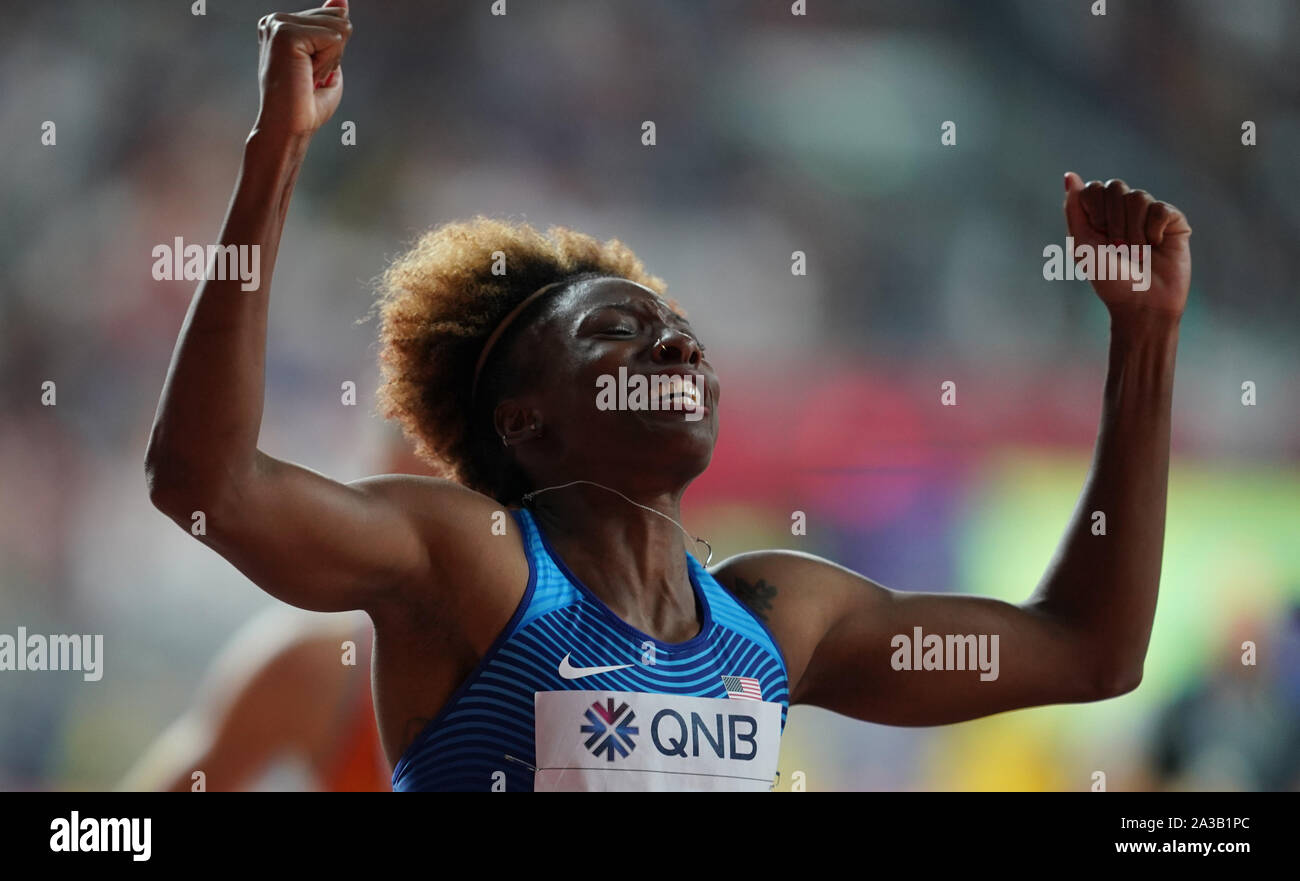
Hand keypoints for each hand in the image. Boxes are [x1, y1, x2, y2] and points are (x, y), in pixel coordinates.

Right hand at [254, 0, 351, 138]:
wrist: (288, 129)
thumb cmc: (307, 106)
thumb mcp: (328, 60)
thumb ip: (333, 27)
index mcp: (282, 25)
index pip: (334, 18)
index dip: (334, 51)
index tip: (310, 73)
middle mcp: (275, 20)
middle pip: (338, 18)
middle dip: (335, 53)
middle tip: (310, 78)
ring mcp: (278, 24)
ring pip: (339, 27)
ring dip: (332, 60)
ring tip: (307, 78)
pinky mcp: (285, 33)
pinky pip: (333, 38)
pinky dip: (328, 63)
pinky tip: (307, 76)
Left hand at [1063, 172, 1190, 320]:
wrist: (1141, 303)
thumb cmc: (1109, 279)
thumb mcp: (1082, 245)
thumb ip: (1075, 209)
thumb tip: (1069, 175)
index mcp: (1101, 215)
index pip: (1094, 188)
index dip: (1094, 210)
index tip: (1097, 234)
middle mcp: (1125, 211)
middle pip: (1115, 187)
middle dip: (1112, 221)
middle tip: (1117, 248)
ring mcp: (1150, 214)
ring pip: (1138, 196)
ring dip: (1132, 231)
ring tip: (1136, 253)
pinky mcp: (1173, 221)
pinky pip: (1160, 208)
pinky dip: (1153, 230)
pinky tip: (1155, 246)